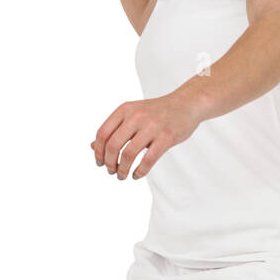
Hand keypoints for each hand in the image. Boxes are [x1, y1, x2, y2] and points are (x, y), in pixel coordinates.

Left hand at [89, 81, 205, 179]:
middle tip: (111, 171)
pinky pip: (148, 160)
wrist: (186, 103)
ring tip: (122, 175)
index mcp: (125, 110)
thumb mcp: (132, 114)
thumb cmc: (157, 112)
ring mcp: (152, 126)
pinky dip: (139, 172)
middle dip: (109, 163)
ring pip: (128, 154)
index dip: (98, 151)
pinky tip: (136, 175)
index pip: (102, 133)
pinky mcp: (166, 137)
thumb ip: (114, 128)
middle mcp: (136, 116)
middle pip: (112, 145)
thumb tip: (92, 147)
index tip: (100, 162)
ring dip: (122, 170)